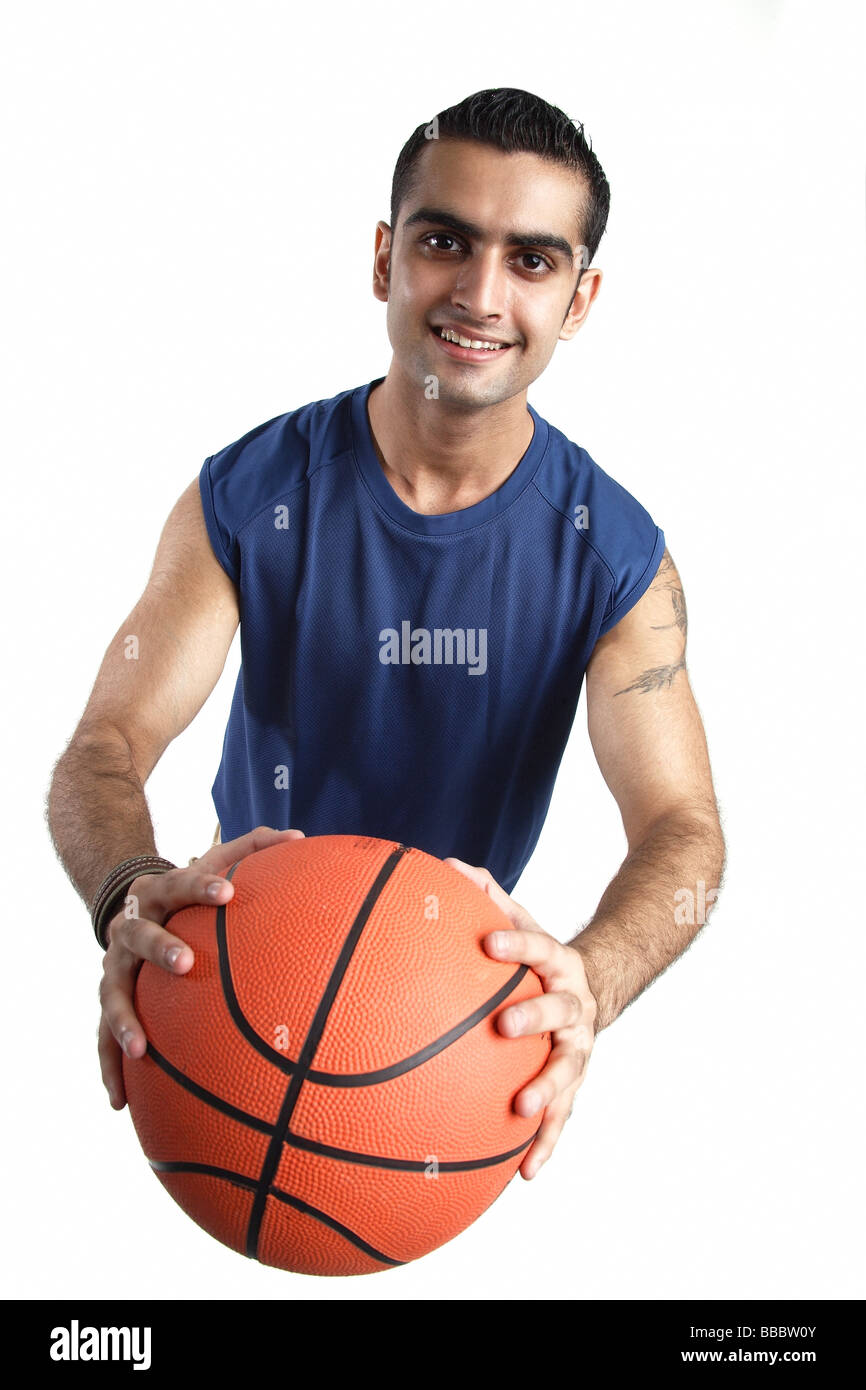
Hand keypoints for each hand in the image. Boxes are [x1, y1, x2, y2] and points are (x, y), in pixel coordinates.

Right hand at [98, 825, 304, 1111]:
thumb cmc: (190, 888)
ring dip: (123, 1020)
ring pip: (111, 993)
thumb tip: (301, 837)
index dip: (202, 884)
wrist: (127, 900)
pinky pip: (103, 1038)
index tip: (227, 892)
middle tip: (185, 963)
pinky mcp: (108, 1000)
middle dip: (160, 947)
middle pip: (139, 934)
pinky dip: (109, 1068)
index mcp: (160, 892)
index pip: (180, 882)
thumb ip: (255, 847)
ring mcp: (114, 966)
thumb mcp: (215, 860)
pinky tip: (119, 1102)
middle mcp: (130, 927)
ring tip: (141, 1050)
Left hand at [444, 857, 597, 1179]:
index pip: (537, 946)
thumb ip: (489, 898)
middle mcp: (574, 1005)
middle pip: (559, 1009)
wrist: (598, 987)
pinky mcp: (575, 1083)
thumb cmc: (537, 956)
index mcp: (556, 963)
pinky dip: (547, 1144)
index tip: (488, 942)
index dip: (516, 943)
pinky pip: (563, 1117)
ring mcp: (578, 1046)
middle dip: (534, 1017)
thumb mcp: (520, 921)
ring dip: (547, 1089)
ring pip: (568, 1070)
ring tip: (521, 1108)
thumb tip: (447, 866)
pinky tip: (525, 1174)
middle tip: (504, 1025)